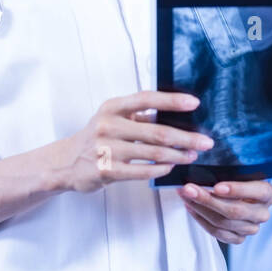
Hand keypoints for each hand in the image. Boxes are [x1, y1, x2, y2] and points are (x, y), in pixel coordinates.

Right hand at [53, 91, 212, 192]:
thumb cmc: (97, 137)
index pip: (146, 99)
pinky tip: (171, 167)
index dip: (172, 101)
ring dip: (177, 155)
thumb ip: (139, 116)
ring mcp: (106, 149)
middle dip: (186, 138)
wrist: (66, 162)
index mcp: (112, 108)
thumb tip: (176, 114)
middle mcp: (108, 125)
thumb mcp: (113, 118)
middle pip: (156, 132)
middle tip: (205, 142)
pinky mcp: (106, 171)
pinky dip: (160, 169)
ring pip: (152, 153)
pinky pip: (141, 171)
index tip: (194, 103)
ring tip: (192, 155)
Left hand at [180, 180, 271, 243]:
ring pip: (223, 222)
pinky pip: (217, 233)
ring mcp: (251, 228)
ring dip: (200, 209)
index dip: (236, 190)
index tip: (217, 186)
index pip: (256, 192)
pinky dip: (201, 220)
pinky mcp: (239, 238)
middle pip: (234, 211)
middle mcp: (262, 213)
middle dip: (208, 199)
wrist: (246, 196)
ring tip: (186, 196)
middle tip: (190, 189)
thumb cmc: (243, 181)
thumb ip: (232, 173)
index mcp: (268, 194)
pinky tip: (192, 208)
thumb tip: (207, 172)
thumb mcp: (243, 173)